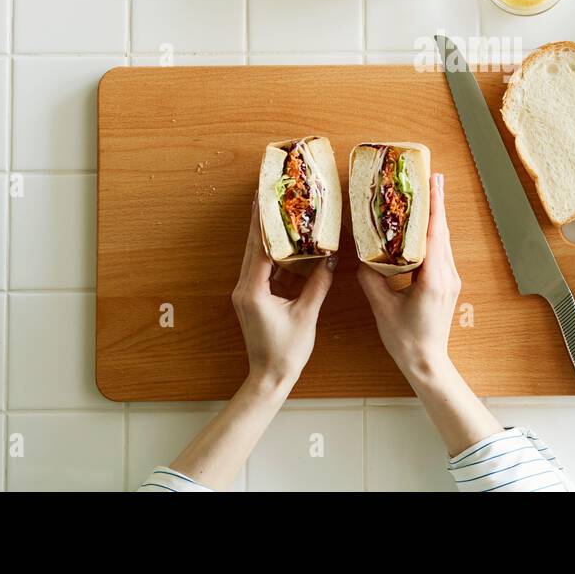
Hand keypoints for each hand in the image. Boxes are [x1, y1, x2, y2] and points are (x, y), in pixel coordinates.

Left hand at [230, 201, 335, 392]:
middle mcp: (244, 288)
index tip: (263, 198)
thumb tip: (330, 256)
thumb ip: (318, 283)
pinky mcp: (254, 299)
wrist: (270, 378)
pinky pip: (263, 270)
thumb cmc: (287, 352)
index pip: (257, 247)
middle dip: (260, 221)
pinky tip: (287, 244)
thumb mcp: (307, 314)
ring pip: (257, 257)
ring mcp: (247, 293)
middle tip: (266, 195)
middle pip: (252, 247)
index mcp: (253, 290)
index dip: (262, 222)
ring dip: (267, 237)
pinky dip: (274, 256)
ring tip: (278, 213)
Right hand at [357, 172, 460, 382]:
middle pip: (443, 232)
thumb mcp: (381, 308)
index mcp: (433, 279)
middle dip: (437, 203)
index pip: (434, 234)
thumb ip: (371, 279)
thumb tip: (361, 255)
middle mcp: (447, 275)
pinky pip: (441, 252)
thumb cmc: (405, 340)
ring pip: (444, 241)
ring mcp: (450, 280)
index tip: (434, 181)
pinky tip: (425, 226)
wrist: (427, 364)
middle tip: (432, 177)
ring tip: (430, 193)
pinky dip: (434, 234)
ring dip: (437, 217)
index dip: (434, 205)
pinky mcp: (447, 284)